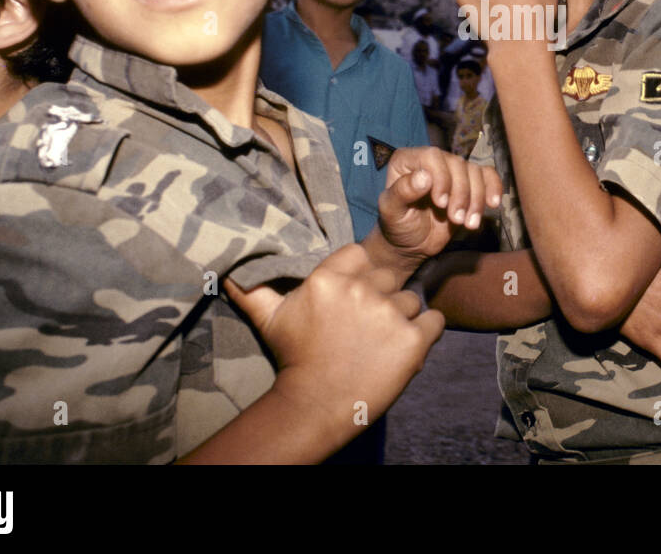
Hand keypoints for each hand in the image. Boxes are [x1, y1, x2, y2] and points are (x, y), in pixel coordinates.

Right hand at [224, 244, 443, 435]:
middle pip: (388, 277)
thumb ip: (252, 289)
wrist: (316, 405)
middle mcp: (360, 290)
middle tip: (365, 325)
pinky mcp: (413, 340)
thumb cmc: (294, 359)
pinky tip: (407, 345)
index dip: (360, 274)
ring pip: (411, 299)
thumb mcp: (269, 320)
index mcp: (328, 279)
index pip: (360, 254)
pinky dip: (427, 332)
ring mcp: (389, 314)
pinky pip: (435, 321)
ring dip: (402, 317)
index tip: (353, 296)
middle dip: (381, 297)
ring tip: (381, 342)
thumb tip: (226, 271)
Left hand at [378, 145, 502, 262]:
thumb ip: (402, 192)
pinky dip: (493, 188)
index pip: (432, 156)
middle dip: (461, 194)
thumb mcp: (391, 212)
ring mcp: (452, 171)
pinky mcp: (469, 183)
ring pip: (474, 172)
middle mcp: (431, 160)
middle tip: (456, 219)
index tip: (441, 203)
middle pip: (457, 164)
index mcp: (408, 161)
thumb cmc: (397, 226)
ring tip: (468, 223)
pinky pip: (487, 175)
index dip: (441, 177)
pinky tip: (493, 204)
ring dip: (476, 199)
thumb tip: (423, 176)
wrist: (412, 244)